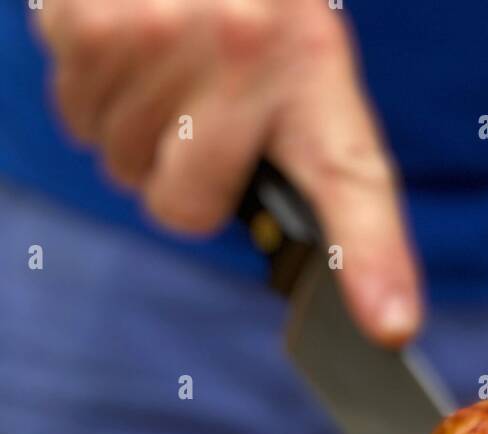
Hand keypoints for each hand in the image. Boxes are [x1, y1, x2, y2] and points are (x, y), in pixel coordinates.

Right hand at [36, 0, 421, 344]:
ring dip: (130, 127)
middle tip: (201, 107)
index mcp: (316, 77)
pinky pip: (76, 115)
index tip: (391, 328)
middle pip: (181, 207)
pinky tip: (125, 43)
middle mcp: (246, 49)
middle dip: (178, 173)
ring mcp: (161, 30)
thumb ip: (336, 194)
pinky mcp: (91, 18)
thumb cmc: (259, 18)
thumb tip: (381, 315)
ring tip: (165, 66)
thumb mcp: (313, 84)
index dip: (372, 264)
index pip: (352, 185)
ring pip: (118, 159)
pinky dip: (91, 91)